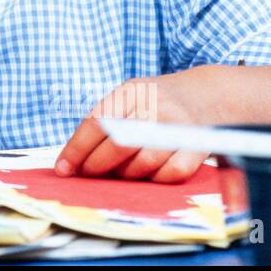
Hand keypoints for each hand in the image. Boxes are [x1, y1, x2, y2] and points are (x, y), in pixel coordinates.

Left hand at [55, 72, 208, 182]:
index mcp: (131, 91)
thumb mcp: (129, 97)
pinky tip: (148, 174)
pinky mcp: (199, 146)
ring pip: (142, 163)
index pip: (97, 123)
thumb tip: (75, 158)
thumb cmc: (156, 101)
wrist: (207, 93)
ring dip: (124, 174)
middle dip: (96, 166)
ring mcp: (179, 126)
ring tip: (117, 173)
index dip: (77, 149)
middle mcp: (156, 106)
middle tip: (87, 174)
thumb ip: (106, 121)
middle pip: (118, 145)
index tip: (62, 168)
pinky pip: (171, 173)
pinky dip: (154, 179)